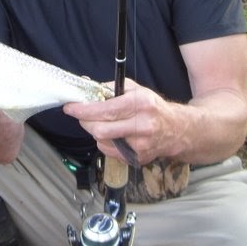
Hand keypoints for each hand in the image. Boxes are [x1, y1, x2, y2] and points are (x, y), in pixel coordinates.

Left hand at [63, 80, 183, 164]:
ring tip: (103, 123)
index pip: (105, 109)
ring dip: (95, 131)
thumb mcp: (135, 90)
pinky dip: (104, 142)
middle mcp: (142, 125)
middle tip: (81, 115)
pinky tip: (113, 134)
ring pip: (102, 141)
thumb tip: (87, 87)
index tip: (70, 108)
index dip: (83, 110)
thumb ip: (111, 88)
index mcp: (140, 104)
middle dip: (84, 121)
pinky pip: (109, 151)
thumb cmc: (152, 107)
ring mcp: (140, 145)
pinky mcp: (138, 158)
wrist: (176, 130)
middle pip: (100, 129)